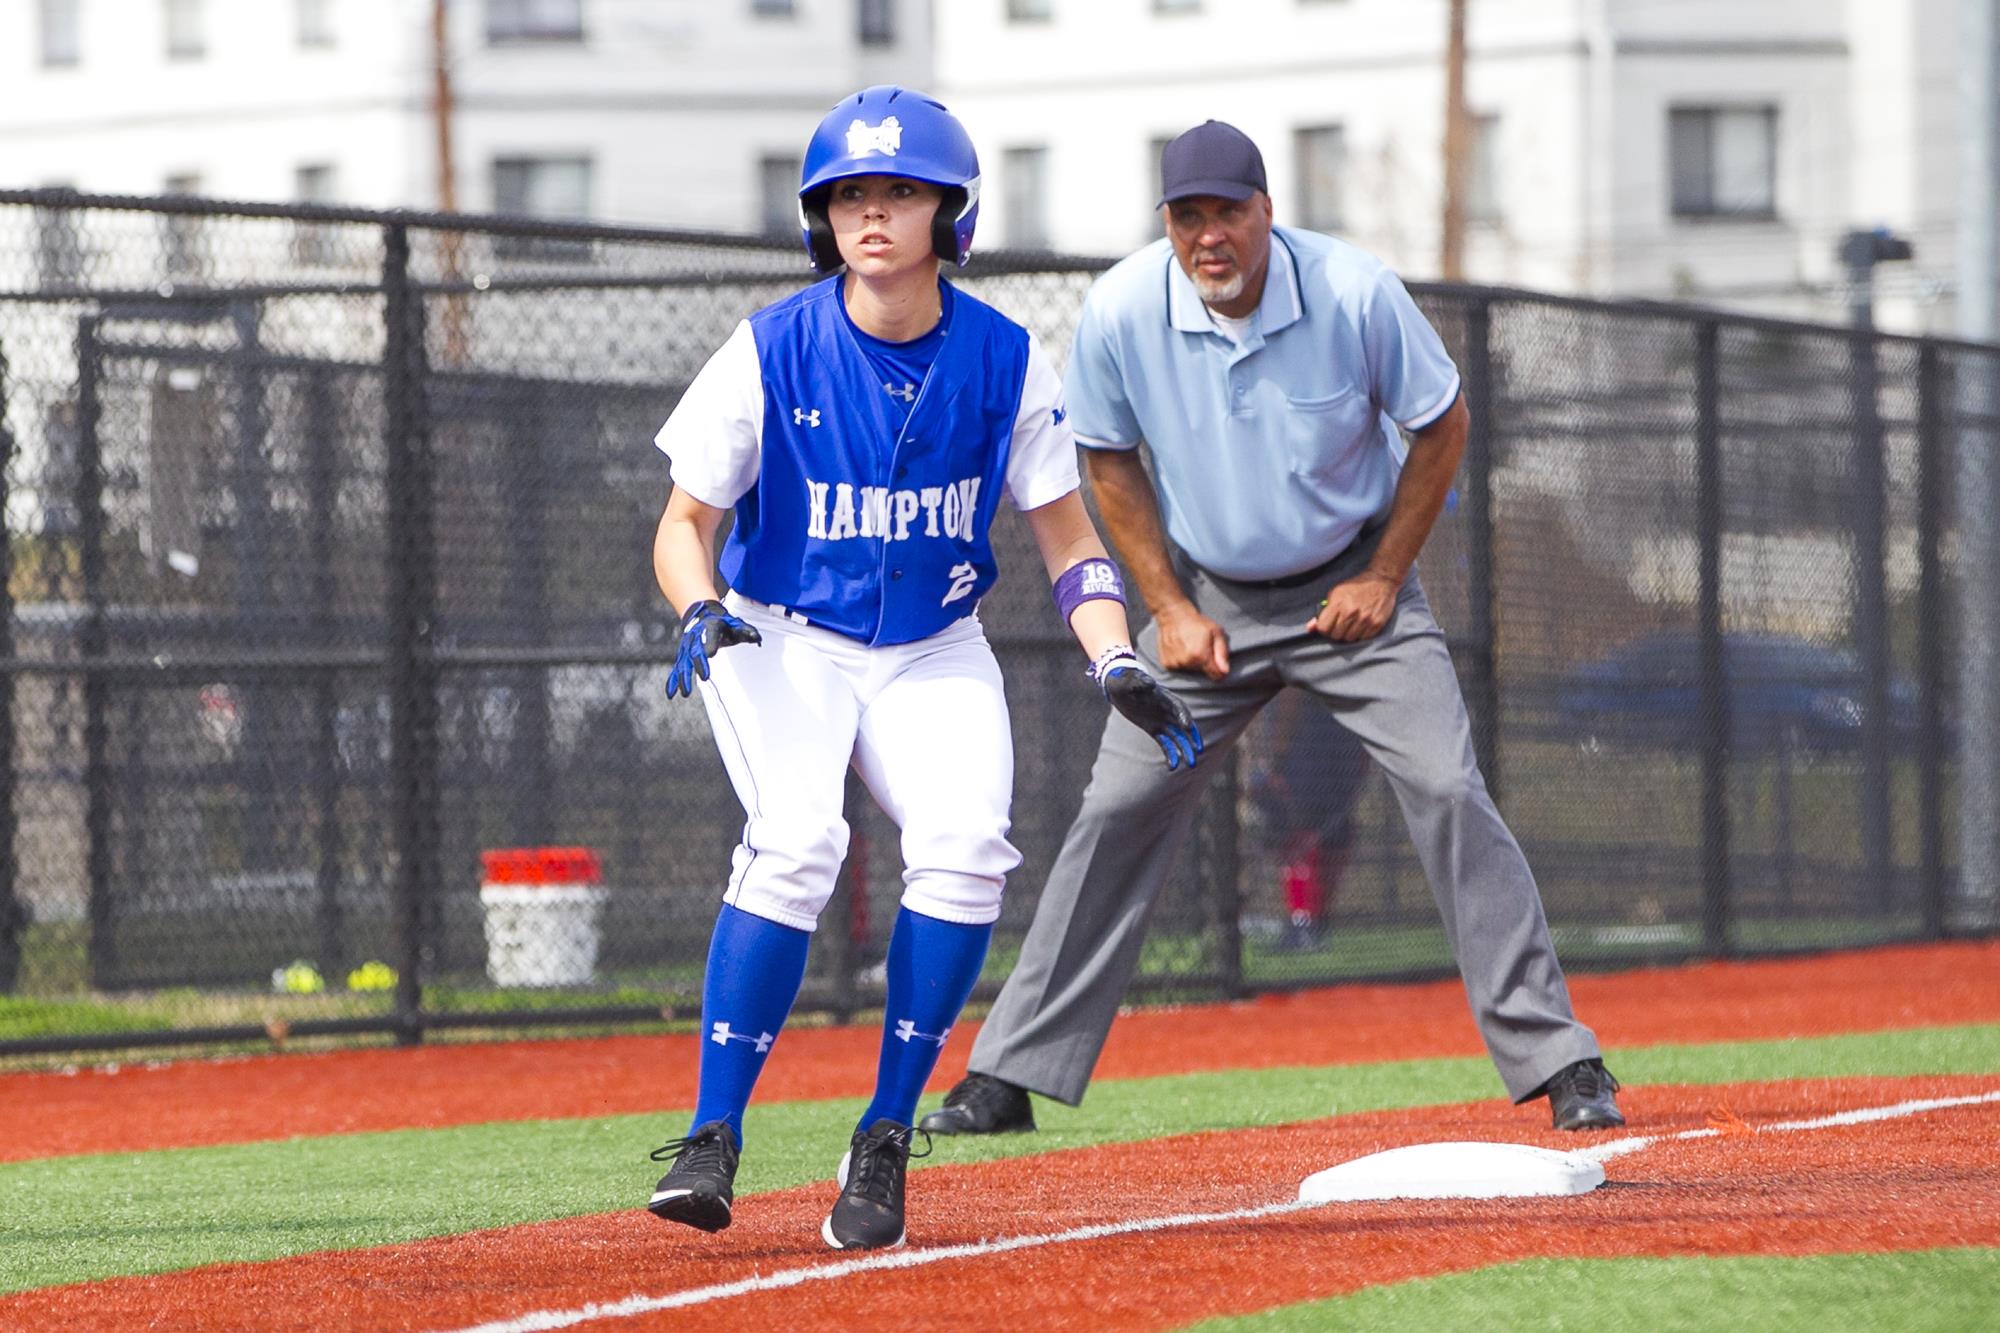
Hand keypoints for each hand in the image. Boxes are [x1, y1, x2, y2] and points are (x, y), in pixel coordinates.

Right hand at [666, 599, 761, 697]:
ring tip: (686, 693)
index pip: (709, 636)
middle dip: (699, 665)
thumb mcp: (735, 624)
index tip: (711, 654)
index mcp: (709, 628)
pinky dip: (673, 681)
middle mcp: (695, 638)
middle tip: (704, 678)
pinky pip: (677, 669)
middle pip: (695, 652)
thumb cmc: (723, 623)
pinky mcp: (683, 656)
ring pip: (683, 663)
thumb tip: (757, 638)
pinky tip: (671, 695)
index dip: (710, 644)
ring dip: (684, 678)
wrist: (702, 614)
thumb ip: (746, 631)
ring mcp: (687, 648)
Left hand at [1094, 654, 1203, 770]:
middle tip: (1198, 752)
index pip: (1179, 708)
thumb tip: (1149, 683)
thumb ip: (1140, 682)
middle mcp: (1168, 711)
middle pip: (1183, 727)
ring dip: (1185, 751)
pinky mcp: (1154, 729)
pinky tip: (1172, 767)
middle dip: (1191, 740)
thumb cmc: (1125, 680)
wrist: (1119, 685)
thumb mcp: (1130, 680)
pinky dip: (1170, 754)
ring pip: (1177, 738)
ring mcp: (1162, 721)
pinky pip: (1165, 744)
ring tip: (1190, 765)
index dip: (1184, 717)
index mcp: (1165, 697)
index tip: (1188, 728)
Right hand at [1154, 603, 1230, 678]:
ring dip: (1192, 662)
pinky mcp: (1166, 664)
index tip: (1217, 662)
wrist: (1173, 615)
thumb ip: (1222, 653)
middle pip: (1202, 673)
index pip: (1215, 676)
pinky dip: (1181, 661)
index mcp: (1200, 656)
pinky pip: (1179, 668)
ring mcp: (1175, 664)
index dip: (1219, 670)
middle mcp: (1186, 663)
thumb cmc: (1197, 622)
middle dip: (1205, 664)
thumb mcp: (1216, 632)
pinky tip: (1181, 649)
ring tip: (1190, 647)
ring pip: (1190, 671)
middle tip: (1202, 648)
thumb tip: (1225, 672)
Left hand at [1308, 571, 1399, 641]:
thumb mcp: (1335, 594)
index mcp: (1338, 604)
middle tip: (1340, 624)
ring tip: (1351, 624)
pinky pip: (1363, 639)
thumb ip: (1322, 612)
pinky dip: (1361, 634)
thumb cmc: (1355, 586)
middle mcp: (1351, 612)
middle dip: (1335, 632)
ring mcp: (1365, 619)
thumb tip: (1310, 628)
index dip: (1324, 628)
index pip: (1323, 628)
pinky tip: (1361, 625)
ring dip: (1348, 634)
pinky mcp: (1377, 624)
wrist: (1381, 580)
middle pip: (1336, 636)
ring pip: (1349, 639)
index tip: (1328, 624)